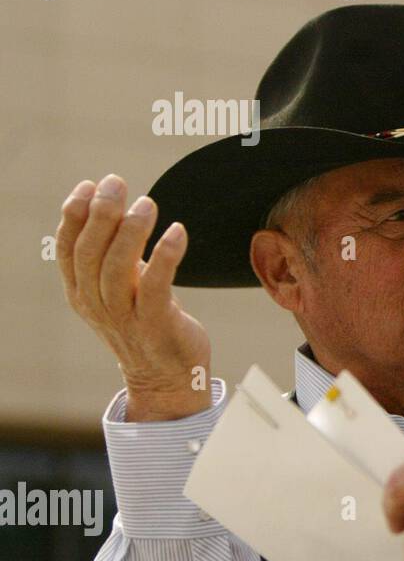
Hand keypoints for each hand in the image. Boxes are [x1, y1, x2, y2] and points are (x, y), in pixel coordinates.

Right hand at [56, 174, 211, 420]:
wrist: (167, 377)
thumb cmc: (146, 323)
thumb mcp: (119, 289)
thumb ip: (113, 256)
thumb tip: (114, 209)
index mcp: (81, 293)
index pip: (68, 249)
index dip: (74, 214)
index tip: (89, 184)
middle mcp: (96, 305)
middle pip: (90, 253)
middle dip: (100, 213)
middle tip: (117, 183)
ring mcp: (125, 317)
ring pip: (117, 267)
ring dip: (132, 230)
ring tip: (147, 203)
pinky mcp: (156, 325)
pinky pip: (156, 286)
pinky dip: (166, 256)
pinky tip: (178, 231)